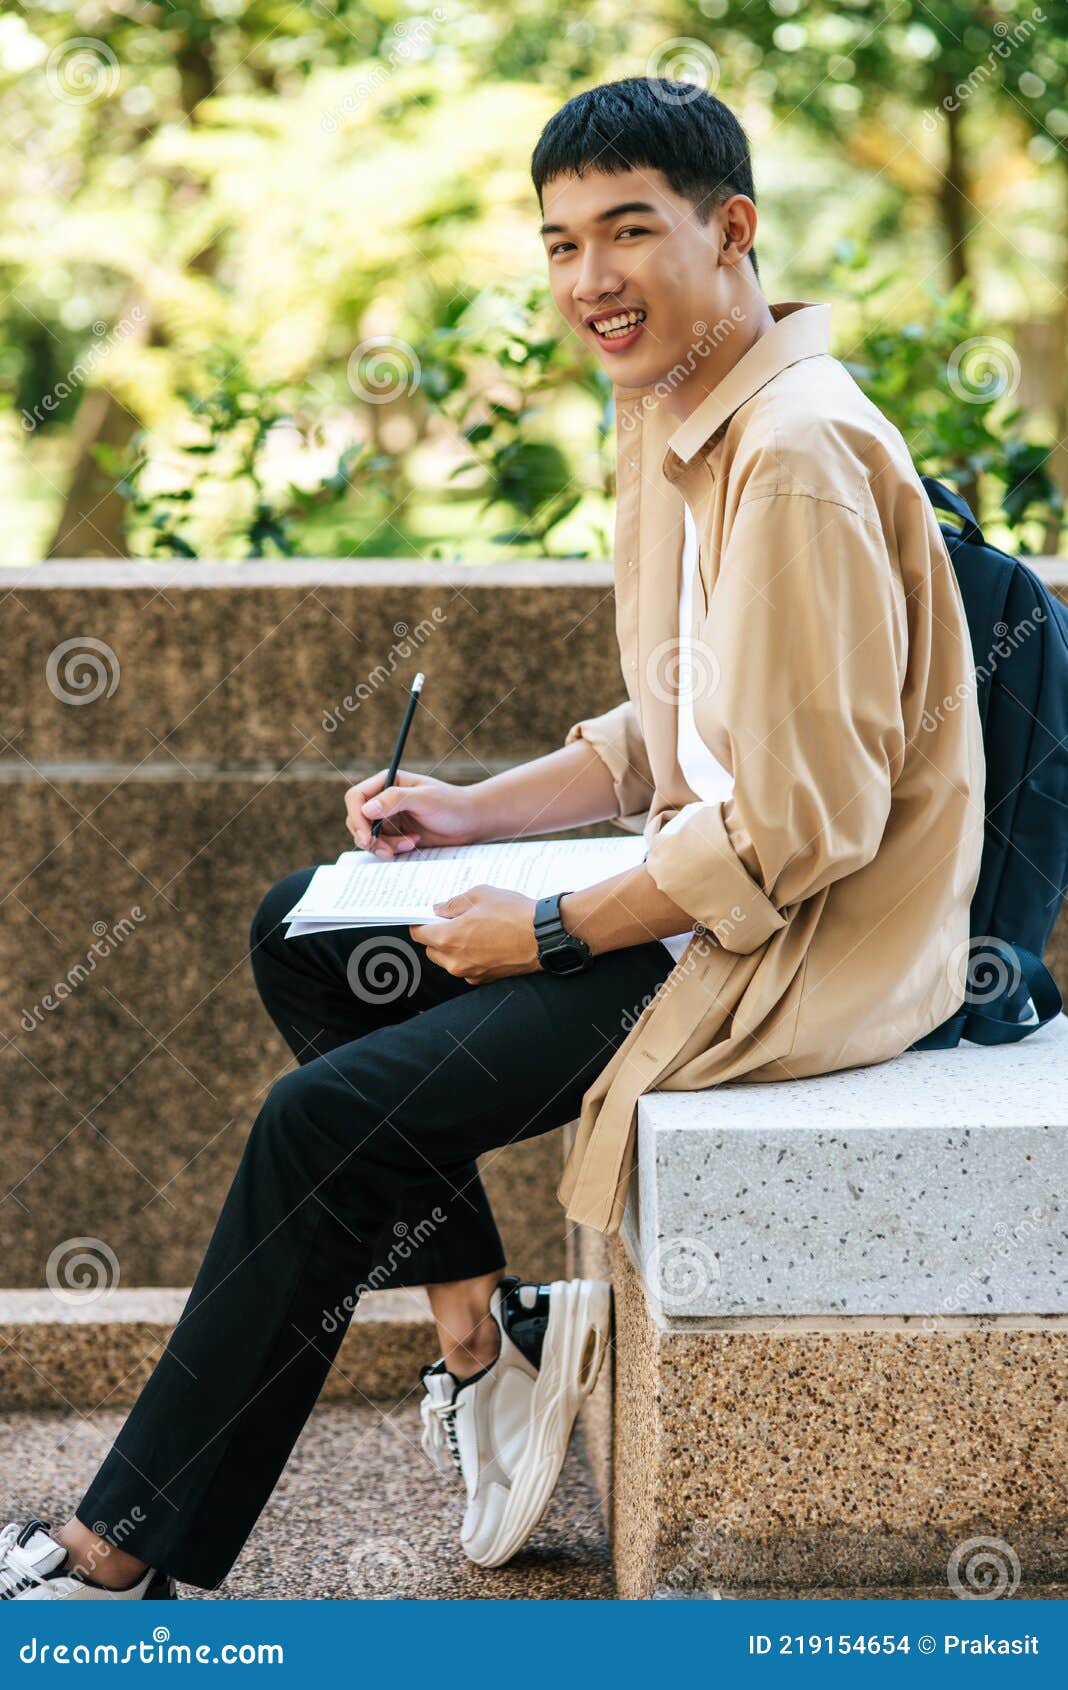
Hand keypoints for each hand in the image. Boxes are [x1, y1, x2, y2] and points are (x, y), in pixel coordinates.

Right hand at [344, 769, 481, 859]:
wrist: (471, 822)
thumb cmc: (451, 804)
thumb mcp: (424, 798)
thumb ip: (395, 800)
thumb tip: (366, 809)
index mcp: (387, 782)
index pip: (356, 797)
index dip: (356, 817)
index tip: (367, 836)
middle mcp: (384, 800)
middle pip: (357, 820)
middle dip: (369, 837)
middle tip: (387, 850)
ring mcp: (389, 819)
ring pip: (368, 837)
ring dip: (384, 846)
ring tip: (410, 843)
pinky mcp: (396, 836)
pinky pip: (382, 847)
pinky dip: (393, 850)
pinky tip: (414, 844)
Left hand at [410, 885, 540, 982]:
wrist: (544, 936)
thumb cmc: (514, 914)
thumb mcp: (480, 895)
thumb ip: (453, 903)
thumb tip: (439, 909)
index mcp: (448, 938)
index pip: (419, 934)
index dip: (420, 922)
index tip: (426, 916)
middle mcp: (455, 961)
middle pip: (431, 950)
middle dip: (437, 935)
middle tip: (454, 920)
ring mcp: (470, 973)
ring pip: (449, 961)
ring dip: (453, 947)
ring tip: (474, 930)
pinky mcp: (485, 979)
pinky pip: (467, 968)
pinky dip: (470, 957)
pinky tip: (486, 942)